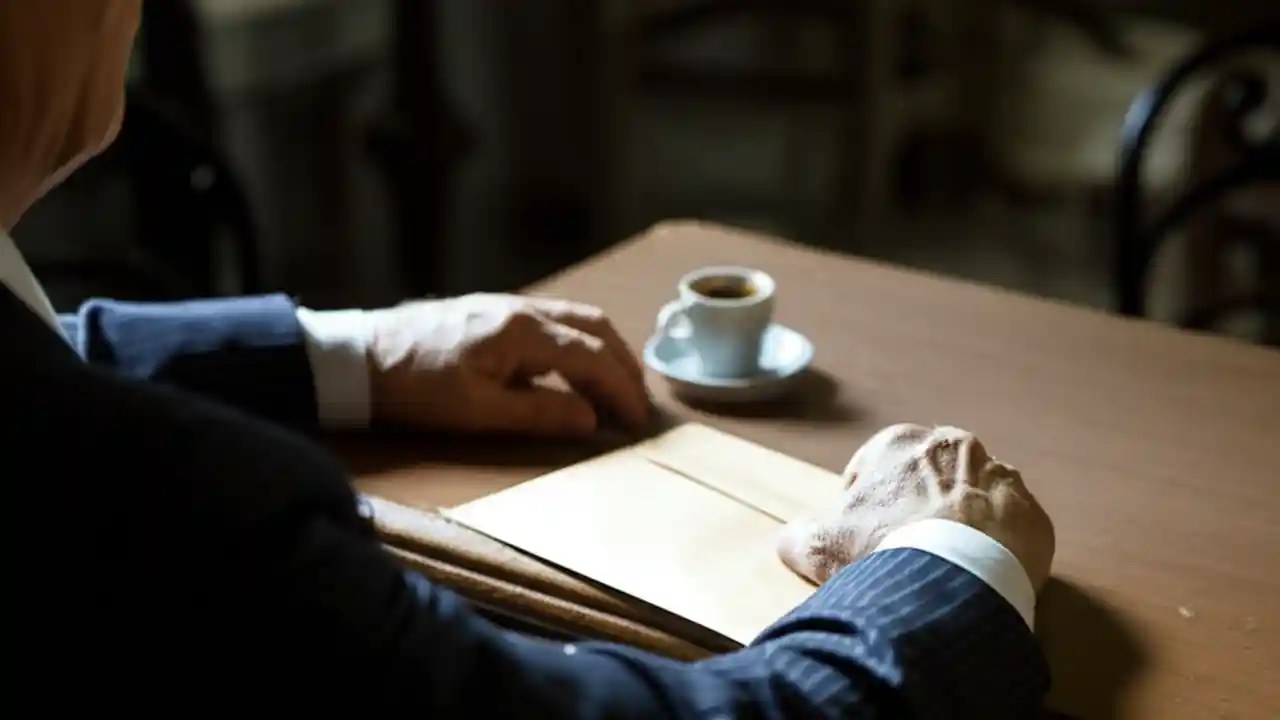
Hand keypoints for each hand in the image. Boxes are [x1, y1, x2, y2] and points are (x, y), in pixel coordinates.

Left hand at [366, 293, 650, 436]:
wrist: (358, 358)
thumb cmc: (414, 389)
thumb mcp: (478, 412)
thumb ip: (540, 413)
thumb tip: (591, 418)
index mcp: (523, 331)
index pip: (594, 356)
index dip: (623, 390)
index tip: (639, 421)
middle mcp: (523, 308)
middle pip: (596, 328)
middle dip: (624, 367)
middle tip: (637, 406)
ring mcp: (508, 305)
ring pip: (578, 320)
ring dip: (604, 354)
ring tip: (613, 392)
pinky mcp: (494, 313)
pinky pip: (555, 323)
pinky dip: (579, 348)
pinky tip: (573, 376)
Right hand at [778, 423, 1054, 591]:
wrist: (954, 583)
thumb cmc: (881, 551)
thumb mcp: (816, 544)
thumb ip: (799, 534)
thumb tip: (796, 538)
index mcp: (900, 442)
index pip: (876, 466)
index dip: (865, 504)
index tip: (864, 536)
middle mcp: (956, 447)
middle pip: (929, 478)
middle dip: (918, 508)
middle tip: (906, 552)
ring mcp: (1002, 479)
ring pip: (976, 500)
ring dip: (962, 525)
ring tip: (947, 568)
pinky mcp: (1035, 517)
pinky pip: (1013, 532)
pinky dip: (998, 550)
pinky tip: (979, 578)